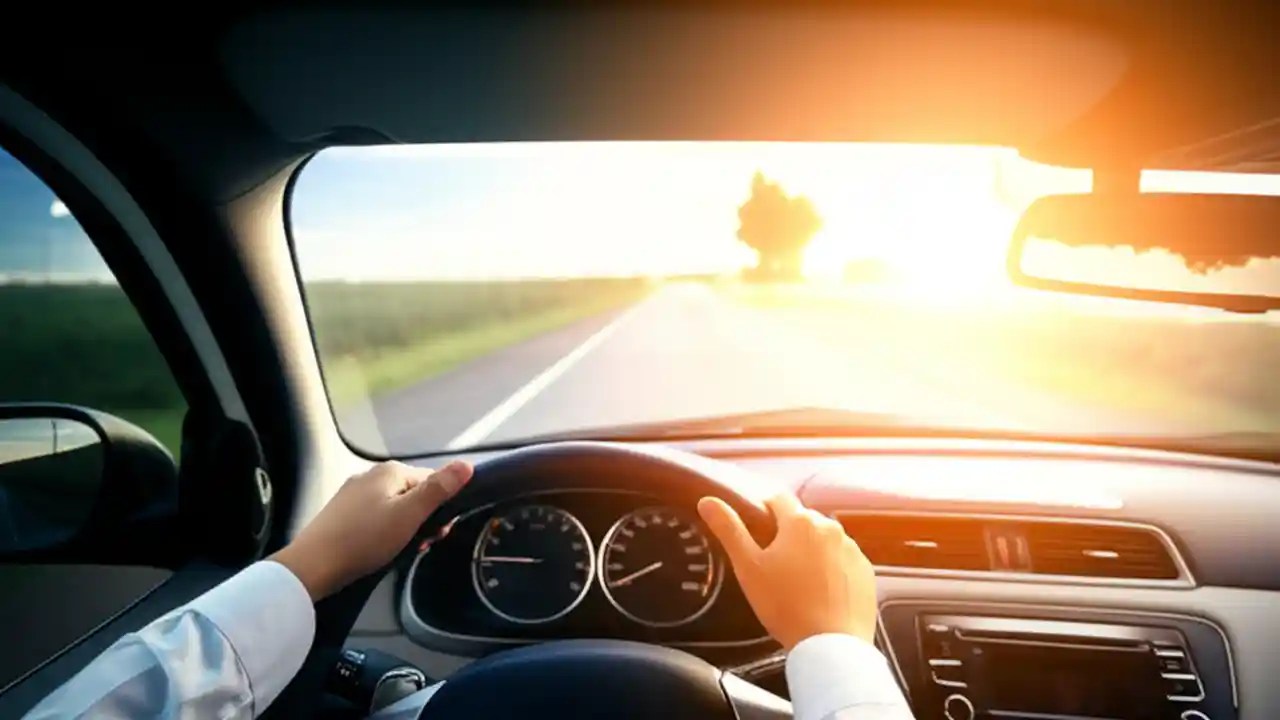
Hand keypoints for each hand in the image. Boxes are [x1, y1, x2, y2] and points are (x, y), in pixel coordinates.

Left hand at [272, 460, 472, 599]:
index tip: (439, 532)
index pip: (433, 480)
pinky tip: (380, 549)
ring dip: (405, 527)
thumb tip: (467, 464)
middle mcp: (371, 475)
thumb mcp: (409, 515)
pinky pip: (376, 516)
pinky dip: (385, 530)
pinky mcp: (342, 512)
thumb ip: (438, 490)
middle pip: (413, 492)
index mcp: (390, 471)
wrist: (313, 566)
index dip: (442, 506)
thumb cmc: (366, 539)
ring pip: (395, 506)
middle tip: (421, 545)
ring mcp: (353, 493)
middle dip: (423, 518)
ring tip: (401, 550)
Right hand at [697, 493, 876, 649]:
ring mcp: (852, 549)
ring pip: (825, 539)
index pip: (778, 499)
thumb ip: (729, 530)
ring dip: (812, 550)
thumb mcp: (748, 567)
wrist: (830, 645)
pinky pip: (844, 560)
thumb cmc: (785, 605)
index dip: (764, 510)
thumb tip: (707, 501)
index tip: (757, 529)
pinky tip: (820, 592)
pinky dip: (832, 569)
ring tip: (798, 581)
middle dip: (788, 534)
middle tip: (774, 563)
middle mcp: (830, 527)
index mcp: (800, 522)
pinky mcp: (866, 571)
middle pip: (803, 519)